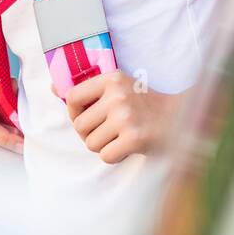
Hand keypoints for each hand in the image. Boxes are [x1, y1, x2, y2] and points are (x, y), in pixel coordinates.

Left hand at [57, 70, 178, 164]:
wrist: (181, 118)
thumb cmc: (145, 105)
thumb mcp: (120, 87)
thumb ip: (89, 89)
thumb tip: (52, 89)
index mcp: (113, 78)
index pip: (72, 97)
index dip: (74, 112)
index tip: (87, 116)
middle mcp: (118, 96)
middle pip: (79, 125)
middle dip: (91, 134)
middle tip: (110, 131)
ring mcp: (126, 117)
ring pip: (91, 143)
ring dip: (103, 146)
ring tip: (121, 137)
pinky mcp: (134, 139)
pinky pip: (106, 156)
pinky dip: (115, 156)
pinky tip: (129, 147)